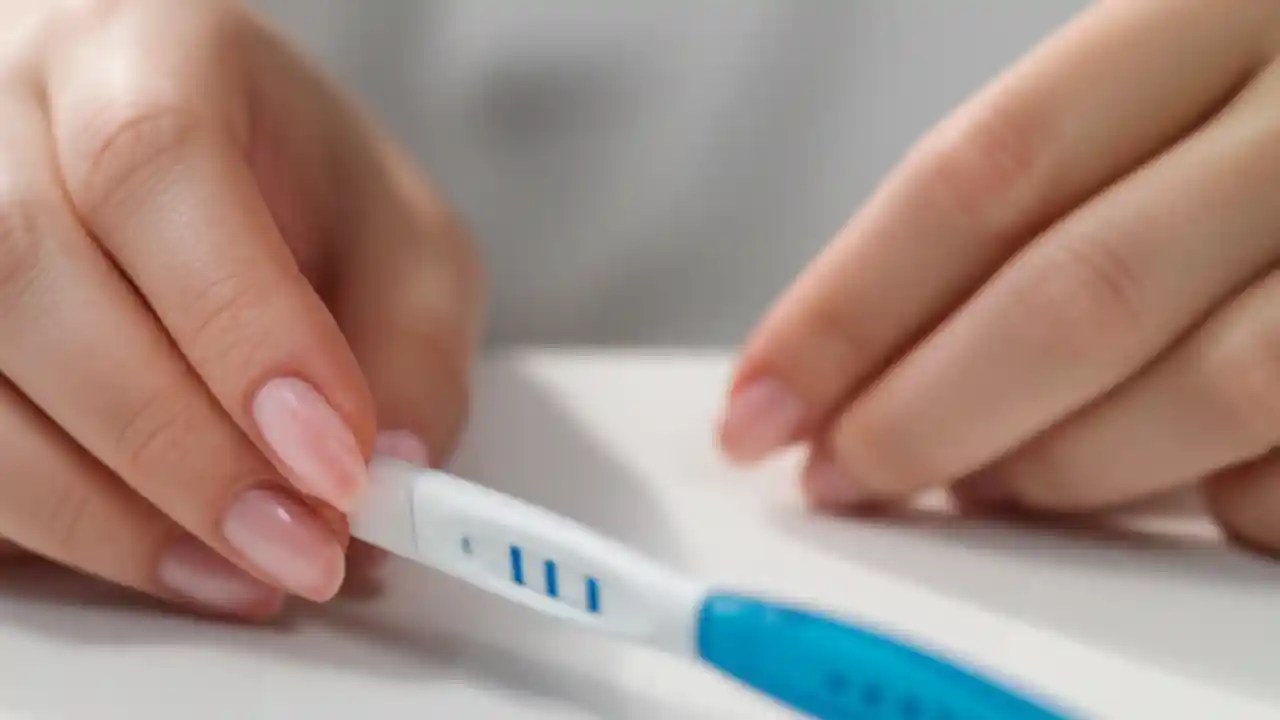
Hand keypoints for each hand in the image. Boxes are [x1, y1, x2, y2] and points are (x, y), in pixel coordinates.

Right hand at [0, 0, 481, 614]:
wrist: (180, 156)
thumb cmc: (290, 182)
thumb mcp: (400, 236)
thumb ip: (411, 340)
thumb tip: (386, 468)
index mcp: (142, 49)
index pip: (155, 165)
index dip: (240, 326)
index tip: (331, 459)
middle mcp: (5, 114)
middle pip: (32, 273)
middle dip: (180, 446)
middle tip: (297, 543)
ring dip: (105, 511)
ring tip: (239, 570)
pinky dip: (53, 525)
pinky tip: (155, 553)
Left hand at [720, 1, 1279, 550]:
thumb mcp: (1180, 63)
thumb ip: (1054, 187)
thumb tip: (890, 348)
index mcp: (1218, 5)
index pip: (984, 173)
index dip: (851, 307)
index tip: (765, 400)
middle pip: (1081, 295)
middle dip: (932, 413)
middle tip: (845, 473)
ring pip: (1210, 389)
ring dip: (1062, 468)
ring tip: (980, 484)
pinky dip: (1220, 494)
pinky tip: (1163, 487)